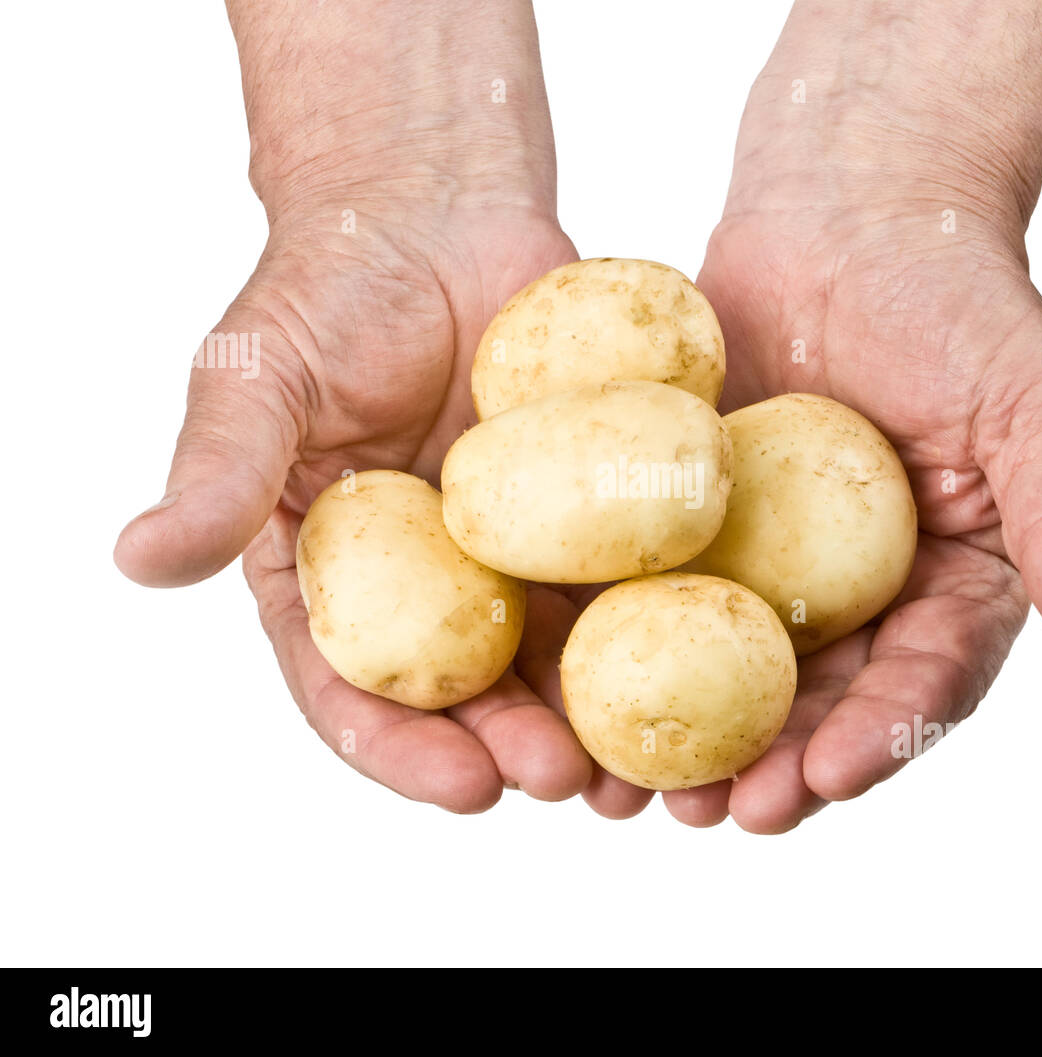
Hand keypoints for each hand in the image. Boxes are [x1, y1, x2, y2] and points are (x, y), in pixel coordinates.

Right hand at [115, 0, 591, 810]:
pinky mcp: (583, 508)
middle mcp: (426, 583)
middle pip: (469, 692)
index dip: (402, 747)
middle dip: (514, 748)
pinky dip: (655, 623)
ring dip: (596, 714)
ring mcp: (511, 550)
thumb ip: (216, 470)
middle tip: (566, 782)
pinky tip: (698, 658)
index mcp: (334, 579)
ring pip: (555, 653)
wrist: (434, 210)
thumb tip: (137, 560)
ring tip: (641, 762)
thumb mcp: (257, 378)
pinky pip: (623, 572)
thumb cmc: (329, 288)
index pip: (356, 686)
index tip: (463, 788)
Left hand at [649, 0, 1041, 831]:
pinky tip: (569, 690)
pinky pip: (647, 589)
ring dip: (681, 734)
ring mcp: (765, 560)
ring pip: (720, 667)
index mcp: (947, 582)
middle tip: (724, 812)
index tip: (829, 777)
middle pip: (813, 699)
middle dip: (769, 765)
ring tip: (634, 789)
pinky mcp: (686, 522)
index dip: (880, 736)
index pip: (921, 680)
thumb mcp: (1029, 404)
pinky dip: (613, 644)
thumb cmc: (955, 295)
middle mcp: (856, 589)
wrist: (846, 207)